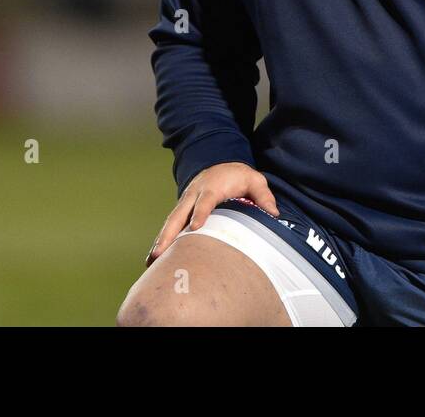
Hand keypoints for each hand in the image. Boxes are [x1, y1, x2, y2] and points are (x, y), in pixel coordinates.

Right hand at [145, 162, 279, 266]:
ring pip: (171, 221)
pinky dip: (162, 240)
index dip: (200, 213)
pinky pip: (170, 225)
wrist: (219, 163)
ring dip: (161, 240)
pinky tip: (153, 258)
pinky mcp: (182, 210)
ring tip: (151, 260)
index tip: (195, 226)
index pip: (205, 201)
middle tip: (160, 252)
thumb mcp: (254, 180)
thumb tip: (273, 213)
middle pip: (179, 214)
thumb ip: (263, 196)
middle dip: (169, 233)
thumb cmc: (237, 176)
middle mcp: (194, 194)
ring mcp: (185, 202)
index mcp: (212, 187)